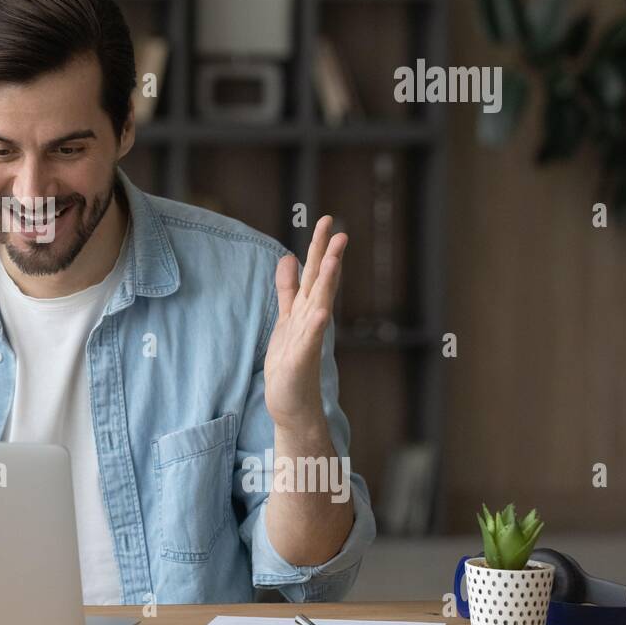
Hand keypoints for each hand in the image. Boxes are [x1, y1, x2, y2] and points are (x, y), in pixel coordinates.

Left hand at [264, 216, 346, 432]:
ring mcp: (308, 339)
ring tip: (333, 259)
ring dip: (326, 283)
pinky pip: (310, 339)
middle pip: (320, 283)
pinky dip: (316, 325)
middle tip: (340, 231)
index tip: (325, 220)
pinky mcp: (301, 360)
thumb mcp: (285, 318)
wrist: (292, 405)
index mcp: (304, 309)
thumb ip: (287, 289)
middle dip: (328, 257)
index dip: (318, 247)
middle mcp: (310, 320)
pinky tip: (321, 311)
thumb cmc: (290, 363)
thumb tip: (288, 257)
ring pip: (319, 305)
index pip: (313, 272)